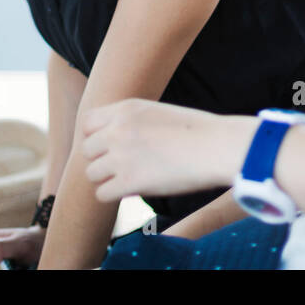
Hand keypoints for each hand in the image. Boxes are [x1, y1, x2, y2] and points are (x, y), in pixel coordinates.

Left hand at [79, 99, 251, 202]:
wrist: (217, 146)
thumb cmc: (198, 132)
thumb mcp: (158, 113)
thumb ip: (132, 123)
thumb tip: (114, 144)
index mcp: (126, 109)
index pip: (87, 123)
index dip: (96, 137)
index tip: (112, 146)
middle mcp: (118, 129)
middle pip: (87, 150)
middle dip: (102, 159)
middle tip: (123, 166)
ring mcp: (120, 156)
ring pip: (92, 174)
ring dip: (107, 179)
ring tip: (131, 179)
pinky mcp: (128, 182)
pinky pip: (102, 194)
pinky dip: (115, 195)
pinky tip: (134, 190)